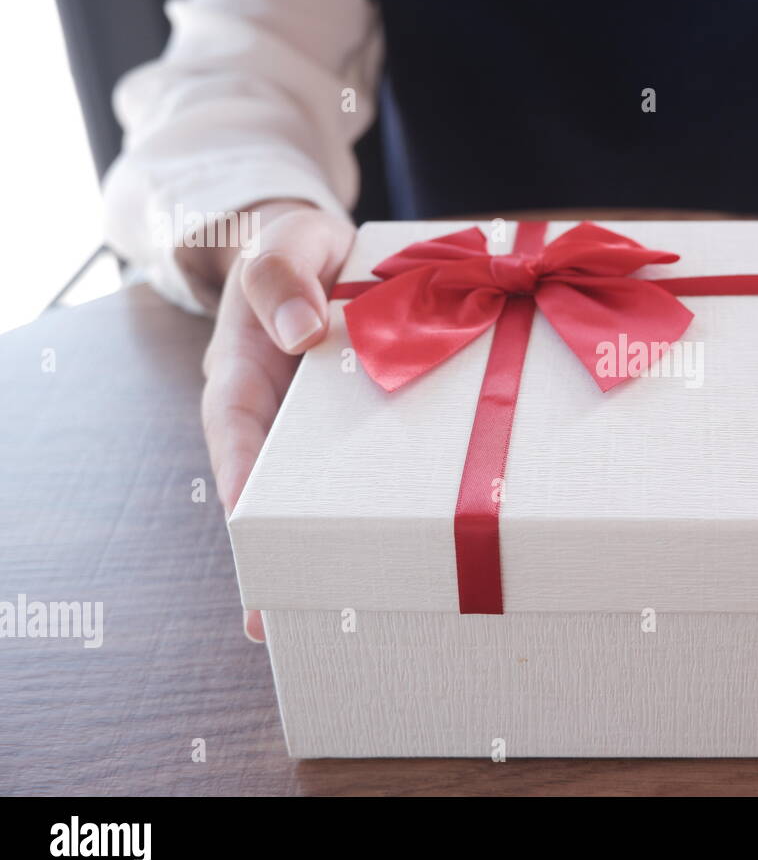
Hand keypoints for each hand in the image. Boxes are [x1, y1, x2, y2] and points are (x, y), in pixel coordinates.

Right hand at [189, 201, 355, 642]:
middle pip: (274, 489)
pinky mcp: (365, 427)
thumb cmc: (293, 245)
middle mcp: (279, 415)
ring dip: (342, 544)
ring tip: (363, 609)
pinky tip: (423, 546)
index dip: (238, 483)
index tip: (247, 531)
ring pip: (325, 491)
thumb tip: (303, 331)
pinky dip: (391, 505)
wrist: (327, 248)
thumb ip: (280, 276)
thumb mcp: (280, 243)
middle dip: (284, 549)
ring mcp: (321, 428)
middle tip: (291, 615)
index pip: (233, 434)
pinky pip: (374, 468)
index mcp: (244, 375)